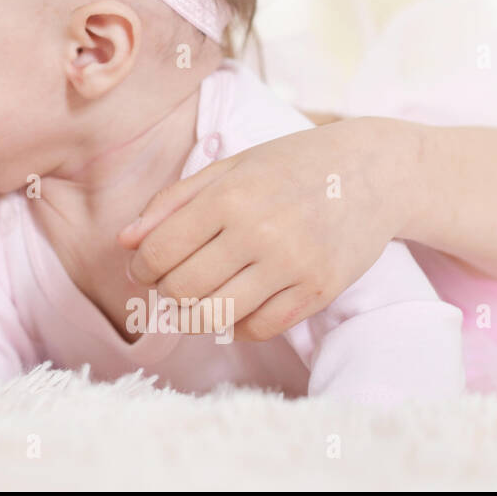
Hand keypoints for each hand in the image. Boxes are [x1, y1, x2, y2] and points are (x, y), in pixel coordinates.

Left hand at [118, 118, 406, 340]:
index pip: (160, 252)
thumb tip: (123, 242)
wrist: (372, 171)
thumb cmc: (287, 167)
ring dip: (194, 316)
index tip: (145, 267)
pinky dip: (236, 325)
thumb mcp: (226, 170)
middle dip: (165, 292)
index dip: (142, 268)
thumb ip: (170, 204)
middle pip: (184, 289)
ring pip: (218, 316)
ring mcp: (294, 265)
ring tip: (195, 299)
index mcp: (229, 197)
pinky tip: (234, 305)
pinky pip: (260, 329)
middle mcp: (260, 232)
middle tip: (170, 283)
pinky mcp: (320, 290)